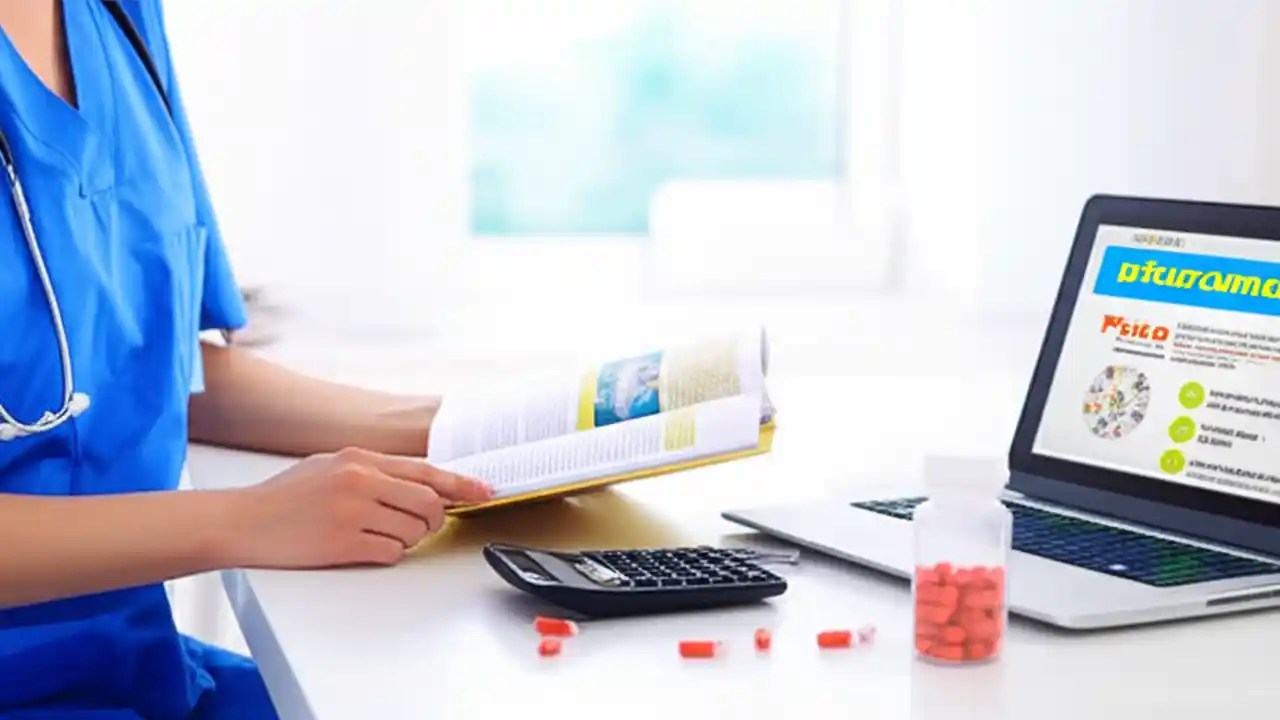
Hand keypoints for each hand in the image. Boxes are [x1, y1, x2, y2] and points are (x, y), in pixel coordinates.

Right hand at [225, 447, 492, 568]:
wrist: (242, 521)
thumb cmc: (284, 497)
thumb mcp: (328, 466)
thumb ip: (370, 470)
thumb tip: (416, 483)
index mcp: (359, 458)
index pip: (424, 470)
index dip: (460, 483)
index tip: (484, 491)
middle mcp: (359, 480)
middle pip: (428, 501)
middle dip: (434, 518)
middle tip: (422, 525)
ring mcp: (353, 512)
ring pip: (413, 530)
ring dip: (408, 538)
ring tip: (379, 534)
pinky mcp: (344, 543)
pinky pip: (391, 552)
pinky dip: (387, 553)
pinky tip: (364, 547)